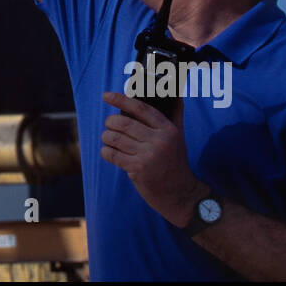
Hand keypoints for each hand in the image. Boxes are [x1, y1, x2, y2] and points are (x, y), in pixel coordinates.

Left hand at [100, 91, 205, 227]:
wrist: (180, 193)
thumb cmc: (176, 162)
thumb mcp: (179, 137)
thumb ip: (176, 114)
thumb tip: (176, 93)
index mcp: (168, 130)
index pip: (141, 109)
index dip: (121, 100)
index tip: (106, 96)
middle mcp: (159, 141)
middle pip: (124, 123)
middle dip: (110, 122)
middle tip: (109, 124)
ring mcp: (148, 156)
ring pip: (115, 138)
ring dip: (106, 137)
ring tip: (107, 138)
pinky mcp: (138, 169)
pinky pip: (113, 155)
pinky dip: (106, 151)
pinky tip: (107, 151)